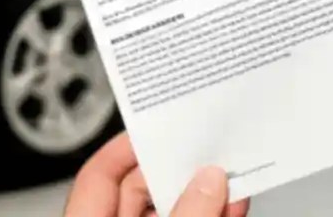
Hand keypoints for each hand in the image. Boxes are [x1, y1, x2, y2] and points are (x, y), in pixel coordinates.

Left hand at [64, 132, 250, 216]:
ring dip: (206, 195)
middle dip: (180, 171)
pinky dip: (214, 216)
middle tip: (207, 148)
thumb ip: (187, 214)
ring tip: (232, 174)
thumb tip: (209, 182)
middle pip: (142, 192)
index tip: (155, 125)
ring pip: (174, 212)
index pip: (98, 176)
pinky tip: (235, 204)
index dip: (125, 145)